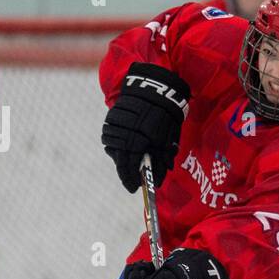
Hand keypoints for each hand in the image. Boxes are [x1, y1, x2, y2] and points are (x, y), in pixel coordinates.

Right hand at [102, 62, 189, 193]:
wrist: (154, 90)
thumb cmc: (165, 118)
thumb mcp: (167, 141)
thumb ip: (162, 162)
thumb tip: (158, 182)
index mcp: (140, 139)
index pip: (131, 166)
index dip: (132, 179)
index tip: (134, 188)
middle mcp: (125, 132)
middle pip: (120, 160)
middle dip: (125, 173)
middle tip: (131, 181)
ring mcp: (116, 124)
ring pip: (113, 148)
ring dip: (120, 158)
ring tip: (130, 162)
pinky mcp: (111, 116)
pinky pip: (110, 136)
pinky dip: (116, 144)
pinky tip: (125, 145)